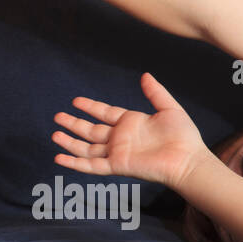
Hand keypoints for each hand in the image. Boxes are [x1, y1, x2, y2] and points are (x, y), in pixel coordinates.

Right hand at [51, 73, 210, 188]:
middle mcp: (120, 139)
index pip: (104, 113)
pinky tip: (59, 158)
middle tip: (57, 116)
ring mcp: (117, 153)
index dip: (90, 107)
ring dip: (70, 142)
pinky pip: (91, 165)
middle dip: (74, 124)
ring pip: (86, 148)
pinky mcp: (117, 165)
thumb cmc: (184, 137)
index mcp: (130, 123)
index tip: (76, 101)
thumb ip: (155, 92)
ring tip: (54, 134)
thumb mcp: (169, 108)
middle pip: (90, 130)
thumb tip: (145, 75)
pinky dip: (74, 163)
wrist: (188, 160)